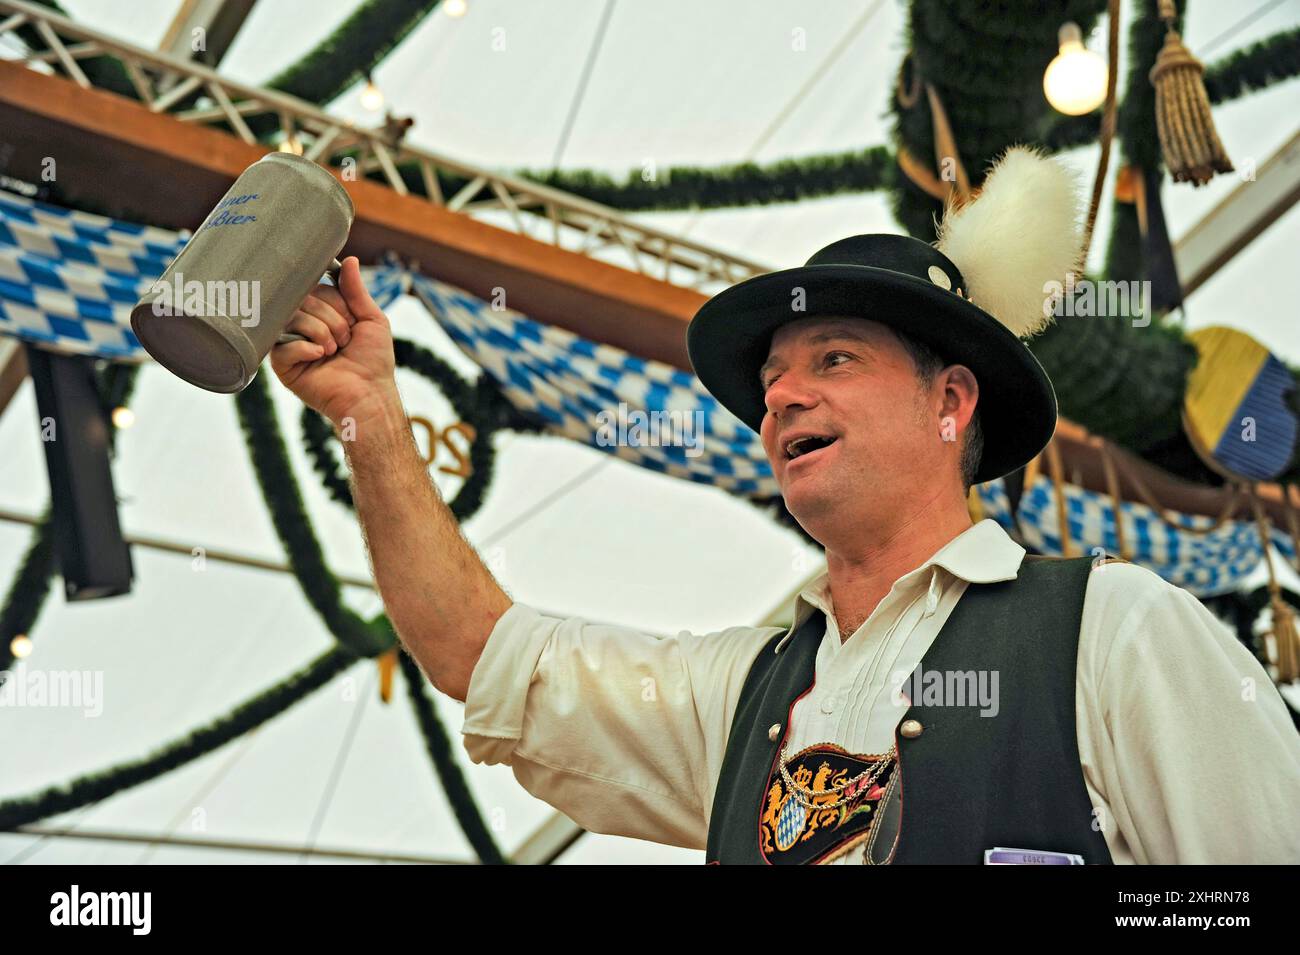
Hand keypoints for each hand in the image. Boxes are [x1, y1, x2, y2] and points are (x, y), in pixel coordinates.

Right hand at [270, 256, 398, 427]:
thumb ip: (356, 290)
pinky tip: (320, 358)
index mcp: (320, 313)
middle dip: (332, 319)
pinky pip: (282, 345)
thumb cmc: (374, 360)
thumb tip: (349, 258)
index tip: (352, 321)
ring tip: (335, 351)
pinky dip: (305, 349)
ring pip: (292, 318)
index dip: (336, 301)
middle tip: (345, 341)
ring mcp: (290, 344)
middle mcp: (302, 326)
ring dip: (322, 333)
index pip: (315, 288)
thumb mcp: (372, 319)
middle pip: (303, 300)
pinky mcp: (282, 366)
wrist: (371, 394)